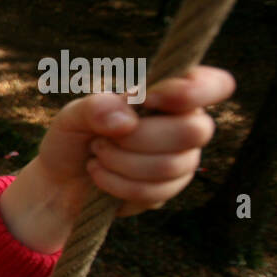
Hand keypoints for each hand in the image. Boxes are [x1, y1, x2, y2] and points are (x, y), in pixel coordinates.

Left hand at [34, 66, 233, 217]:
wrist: (61, 181)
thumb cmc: (73, 138)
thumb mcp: (72, 116)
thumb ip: (95, 108)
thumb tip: (127, 120)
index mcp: (168, 95)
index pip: (214, 85)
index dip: (193, 91)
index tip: (149, 99)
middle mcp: (184, 125)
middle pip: (195, 131)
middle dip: (139, 138)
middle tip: (103, 138)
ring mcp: (181, 159)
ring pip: (171, 165)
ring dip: (120, 162)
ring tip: (97, 154)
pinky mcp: (167, 190)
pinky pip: (155, 191)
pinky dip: (117, 184)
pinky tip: (99, 175)